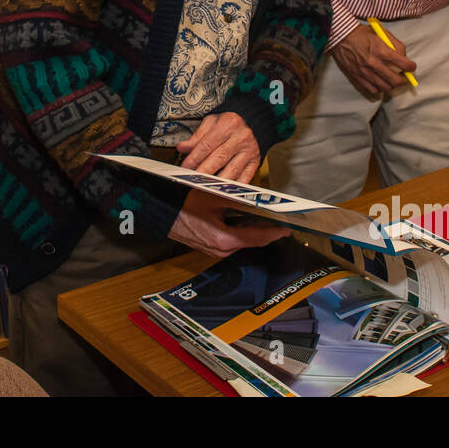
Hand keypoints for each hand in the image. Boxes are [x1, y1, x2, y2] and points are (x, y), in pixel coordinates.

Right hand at [166, 190, 288, 257]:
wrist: (161, 214)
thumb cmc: (183, 204)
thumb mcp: (213, 197)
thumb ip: (237, 199)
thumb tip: (257, 198)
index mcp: (224, 239)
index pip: (257, 237)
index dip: (274, 232)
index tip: (287, 228)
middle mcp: (222, 249)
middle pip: (252, 241)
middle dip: (267, 231)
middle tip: (279, 221)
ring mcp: (215, 250)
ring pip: (242, 242)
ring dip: (254, 231)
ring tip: (266, 219)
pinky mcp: (210, 247)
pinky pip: (232, 241)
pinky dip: (242, 232)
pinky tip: (246, 221)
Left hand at [176, 112, 260, 181]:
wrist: (253, 122)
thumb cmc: (229, 124)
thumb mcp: (212, 122)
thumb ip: (197, 137)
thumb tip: (182, 148)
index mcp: (228, 124)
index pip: (207, 145)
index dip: (194, 158)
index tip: (185, 167)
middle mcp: (240, 137)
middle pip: (219, 158)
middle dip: (203, 171)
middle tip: (192, 180)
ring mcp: (249, 151)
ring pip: (232, 170)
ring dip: (217, 181)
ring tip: (204, 187)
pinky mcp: (255, 162)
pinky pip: (244, 178)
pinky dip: (233, 186)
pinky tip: (222, 190)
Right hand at [330, 26, 416, 96]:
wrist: (340, 37)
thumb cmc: (361, 34)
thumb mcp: (381, 33)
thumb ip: (395, 44)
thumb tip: (404, 56)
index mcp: (382, 51)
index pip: (404, 65)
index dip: (411, 67)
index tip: (411, 66)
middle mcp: (374, 64)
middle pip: (396, 81)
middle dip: (404, 80)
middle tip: (404, 76)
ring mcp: (365, 73)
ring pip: (386, 88)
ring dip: (392, 85)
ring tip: (392, 79)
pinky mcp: (358, 78)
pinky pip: (373, 90)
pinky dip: (380, 88)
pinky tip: (380, 82)